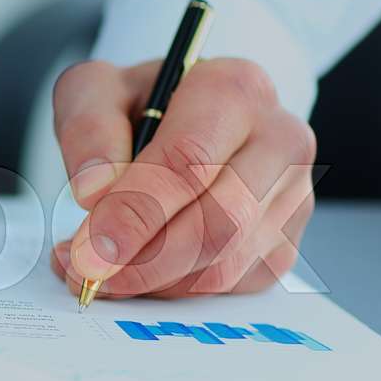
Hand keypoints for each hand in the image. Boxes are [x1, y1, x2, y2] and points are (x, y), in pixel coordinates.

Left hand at [49, 57, 317, 298]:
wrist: (178, 117)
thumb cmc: (139, 105)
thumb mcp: (95, 93)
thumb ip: (88, 131)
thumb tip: (94, 192)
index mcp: (236, 90)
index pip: (190, 161)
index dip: (136, 212)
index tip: (90, 250)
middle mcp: (279, 140)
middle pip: (219, 221)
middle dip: (145, 259)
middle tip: (89, 272)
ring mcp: (292, 196)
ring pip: (228, 262)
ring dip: (156, 281)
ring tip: (103, 270)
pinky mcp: (285, 242)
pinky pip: (232, 285)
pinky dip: (177, 290)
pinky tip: (140, 272)